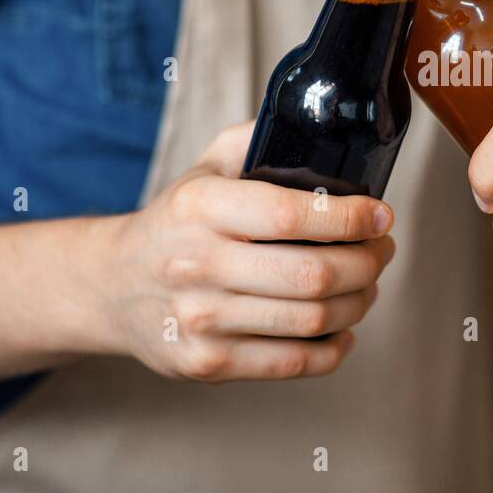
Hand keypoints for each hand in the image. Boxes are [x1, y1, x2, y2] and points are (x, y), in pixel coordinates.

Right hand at [100, 121, 394, 381]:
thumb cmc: (175, 222)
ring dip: (359, 301)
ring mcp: (201, 321)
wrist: (110, 286)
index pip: (292, 216)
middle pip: (313, 275)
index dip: (350, 218)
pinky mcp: (207, 364)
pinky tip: (342, 328)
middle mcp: (197, 265)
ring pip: (312, 320)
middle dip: (368, 262)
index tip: (381, 215)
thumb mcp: (203, 168)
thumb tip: (319, 128)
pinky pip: (293, 363)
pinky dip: (334, 348)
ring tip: (368, 284)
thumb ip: (255, 141)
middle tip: (382, 250)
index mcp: (200, 208)